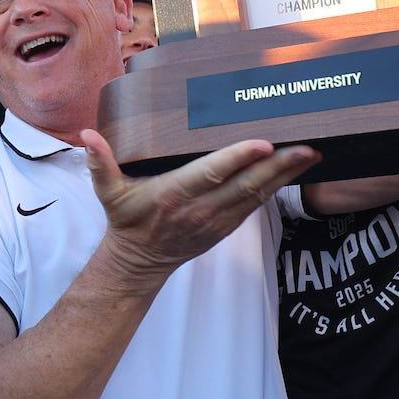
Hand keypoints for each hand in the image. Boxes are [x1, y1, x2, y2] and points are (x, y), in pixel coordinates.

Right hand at [81, 130, 317, 286]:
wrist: (139, 264)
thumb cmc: (126, 221)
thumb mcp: (108, 193)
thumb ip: (99, 163)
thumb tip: (87, 134)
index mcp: (174, 196)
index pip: (211, 174)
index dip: (238, 159)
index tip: (263, 143)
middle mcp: (201, 209)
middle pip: (246, 185)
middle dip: (279, 166)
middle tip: (307, 146)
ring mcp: (217, 221)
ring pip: (258, 195)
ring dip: (286, 176)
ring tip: (311, 153)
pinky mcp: (227, 226)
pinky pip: (257, 204)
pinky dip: (278, 187)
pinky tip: (295, 171)